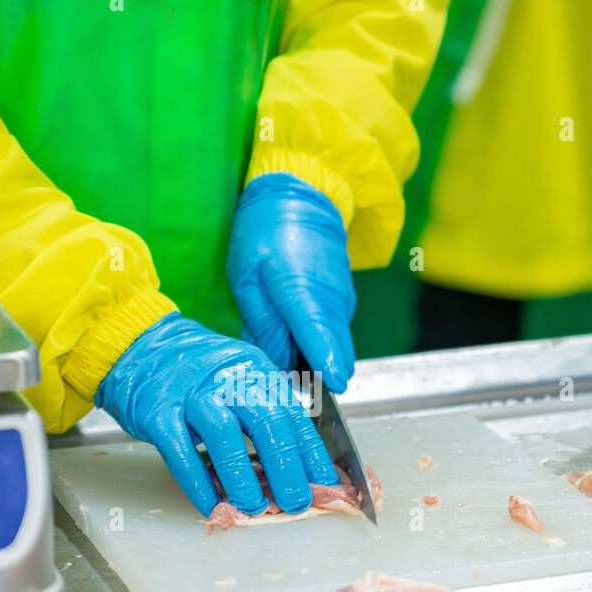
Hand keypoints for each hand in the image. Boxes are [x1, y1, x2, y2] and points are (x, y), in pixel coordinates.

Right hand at [97, 313, 338, 516]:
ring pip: (223, 435)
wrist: (141, 346)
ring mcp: (190, 393)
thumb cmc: (197, 372)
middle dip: (285, 467)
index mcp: (254, 371)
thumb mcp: (239, 379)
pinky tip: (210, 503)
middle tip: (296, 502)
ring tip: (253, 507)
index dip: (311, 452)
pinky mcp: (157, 411)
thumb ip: (266, 413)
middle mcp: (226, 378)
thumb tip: (297, 467)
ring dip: (241, 476)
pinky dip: (197, 481)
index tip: (326, 484)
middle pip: (265, 421)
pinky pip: (180, 450)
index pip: (292, 413)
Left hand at [226, 173, 355, 391]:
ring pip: (336, 343)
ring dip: (319, 360)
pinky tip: (300, 344)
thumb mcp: (247, 278)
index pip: (319, 335)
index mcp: (301, 290)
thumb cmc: (265, 234)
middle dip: (320, 375)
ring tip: (292, 368)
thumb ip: (263, 324)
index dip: (325, 365)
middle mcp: (331, 299)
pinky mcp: (345, 301)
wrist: (300, 198)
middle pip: (336, 349)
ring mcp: (343, 300)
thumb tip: (279, 361)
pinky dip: (321, 343)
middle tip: (295, 392)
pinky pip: (335, 332)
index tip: (331, 388)